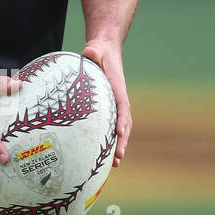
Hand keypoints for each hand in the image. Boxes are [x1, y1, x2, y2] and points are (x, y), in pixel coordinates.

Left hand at [81, 39, 130, 166]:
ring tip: (115, 164)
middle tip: (118, 158)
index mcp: (117, 88)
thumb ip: (93, 51)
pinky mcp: (108, 109)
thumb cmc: (99, 51)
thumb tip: (89, 52)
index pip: (122, 106)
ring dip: (118, 146)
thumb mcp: (95, 49)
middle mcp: (119, 99)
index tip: (119, 132)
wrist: (105, 51)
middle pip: (124, 123)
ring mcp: (115, 106)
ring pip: (119, 129)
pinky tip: (101, 156)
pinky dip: (109, 141)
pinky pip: (109, 127)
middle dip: (122, 141)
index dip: (122, 119)